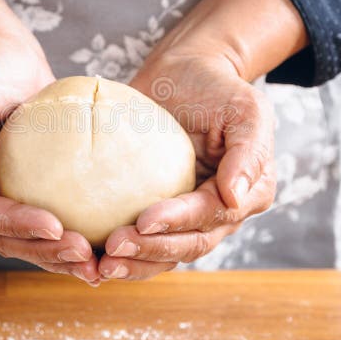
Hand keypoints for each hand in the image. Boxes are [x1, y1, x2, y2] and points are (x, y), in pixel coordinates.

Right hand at [0, 25, 100, 284]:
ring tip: (95, 266)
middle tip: (84, 256)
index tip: (55, 227)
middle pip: (3, 236)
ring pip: (25, 239)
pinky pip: (43, 221)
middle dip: (43, 251)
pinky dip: (66, 239)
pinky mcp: (23, 191)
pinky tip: (98, 250)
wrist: (3, 55)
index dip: (15, 224)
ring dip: (58, 256)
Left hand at [99, 0, 300, 280]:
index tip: (144, 221)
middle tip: (113, 248)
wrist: (184, 73)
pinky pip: (141, 239)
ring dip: (134, 263)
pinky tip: (91, 256)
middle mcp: (218, 213)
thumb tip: (236, 197)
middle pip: (186, 245)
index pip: (211, 216)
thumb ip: (249, 152)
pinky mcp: (155, 210)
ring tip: (99, 266)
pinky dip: (120, 252)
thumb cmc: (217, 86)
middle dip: (150, 250)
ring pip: (163, 254)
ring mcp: (186, 216)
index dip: (178, 222)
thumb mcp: (245, 108)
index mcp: (248, 194)